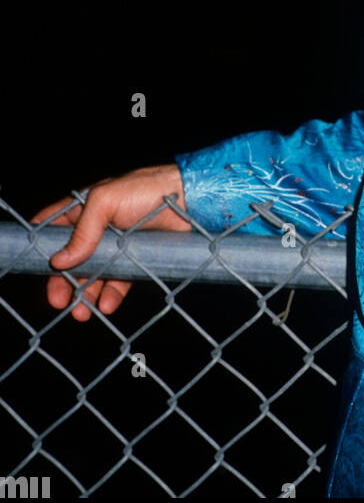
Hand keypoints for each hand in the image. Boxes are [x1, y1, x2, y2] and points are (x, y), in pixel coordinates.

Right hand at [29, 163, 191, 320]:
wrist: (190, 201)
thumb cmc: (147, 190)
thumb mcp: (106, 201)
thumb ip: (83, 230)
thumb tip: (59, 261)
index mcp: (86, 207)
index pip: (54, 226)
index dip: (42, 245)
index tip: (35, 266)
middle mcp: (99, 227)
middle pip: (71, 258)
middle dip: (63, 281)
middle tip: (58, 302)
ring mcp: (117, 244)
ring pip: (94, 274)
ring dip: (85, 294)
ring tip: (81, 312)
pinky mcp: (136, 258)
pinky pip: (119, 280)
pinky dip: (111, 294)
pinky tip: (107, 305)